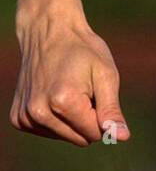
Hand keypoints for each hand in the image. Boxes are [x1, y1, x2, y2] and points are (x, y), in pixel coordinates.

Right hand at [11, 14, 129, 145]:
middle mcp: (39, 113)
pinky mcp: (18, 119)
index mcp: (63, 102)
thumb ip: (112, 110)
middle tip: (81, 90)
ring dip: (71, 119)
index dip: (101, 115)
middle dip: (87, 118)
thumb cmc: (83, 51)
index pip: (96, 133)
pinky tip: (52, 95)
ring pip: (65, 137)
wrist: (48, 31)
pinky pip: (49, 133)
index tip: (94, 91)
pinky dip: (55, 118)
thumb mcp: (105, 75)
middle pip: (80, 139)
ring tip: (67, 90)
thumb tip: (121, 138)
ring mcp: (25, 117)